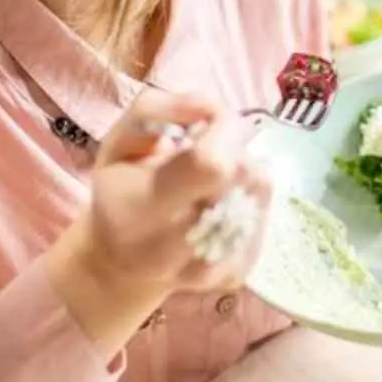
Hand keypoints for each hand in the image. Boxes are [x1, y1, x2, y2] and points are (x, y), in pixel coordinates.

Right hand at [44, 89, 271, 357]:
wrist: (120, 264)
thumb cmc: (119, 192)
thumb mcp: (117, 141)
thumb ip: (158, 109)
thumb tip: (213, 105)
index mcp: (143, 208)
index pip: (211, 164)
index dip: (224, 129)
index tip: (210, 121)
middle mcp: (176, 247)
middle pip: (244, 173)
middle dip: (233, 147)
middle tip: (206, 152)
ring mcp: (210, 268)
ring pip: (260, 190)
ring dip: (243, 171)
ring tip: (210, 181)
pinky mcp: (236, 275)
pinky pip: (264, 214)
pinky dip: (249, 199)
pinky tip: (220, 205)